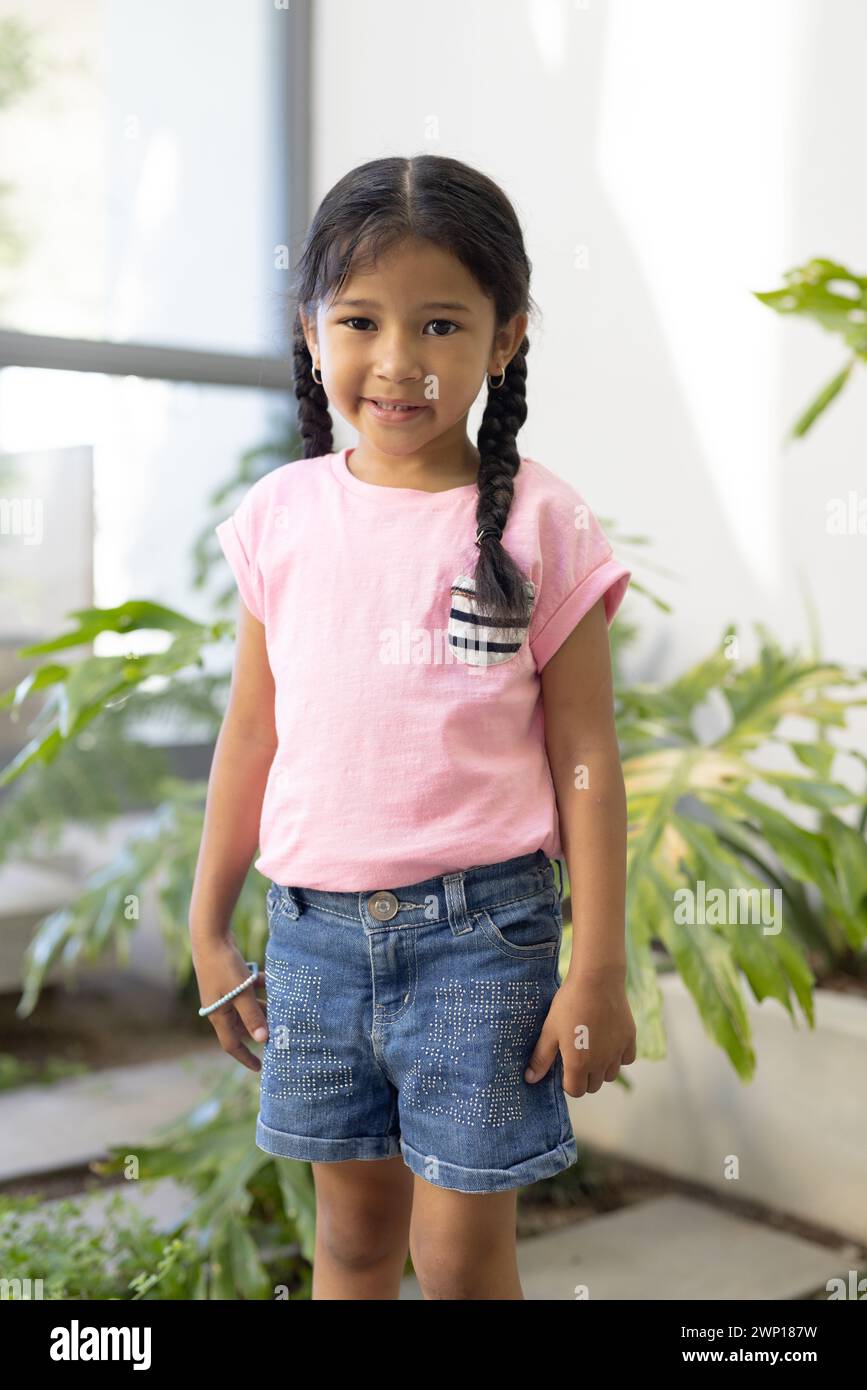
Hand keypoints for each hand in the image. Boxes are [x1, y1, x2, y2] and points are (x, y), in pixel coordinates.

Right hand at [191, 934, 268, 1071]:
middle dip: (259, 1029)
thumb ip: (252, 1016)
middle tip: (280, 1033)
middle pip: (242, 1026)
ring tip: (283, 1009)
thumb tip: (262, 1040)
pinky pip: (247, 990)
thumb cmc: (224, 966)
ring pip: (247, 1007)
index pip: (231, 1044)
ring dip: (263, 1008)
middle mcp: (220, 1007)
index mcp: (219, 1016)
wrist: (210, 936)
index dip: (246, 1057)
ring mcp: (224, 992)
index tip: (260, 1068)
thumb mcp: (241, 993)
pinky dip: (259, 988)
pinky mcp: (229, 978)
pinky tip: (273, 982)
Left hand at [525, 966, 635, 1094]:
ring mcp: (617, 1052)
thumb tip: (530, 1079)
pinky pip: (626, 1059)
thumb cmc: (569, 1004)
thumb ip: (541, 1058)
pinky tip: (607, 1040)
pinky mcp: (630, 1039)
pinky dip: (617, 1056)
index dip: (567, 1081)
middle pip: (593, 1086)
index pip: (576, 1091)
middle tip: (576, 1054)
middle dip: (583, 1076)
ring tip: (591, 1046)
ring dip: (601, 1068)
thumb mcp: (550, 1030)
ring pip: (610, 1074)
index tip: (564, 1064)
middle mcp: (601, 1063)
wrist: (597, 980)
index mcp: (579, 1064)